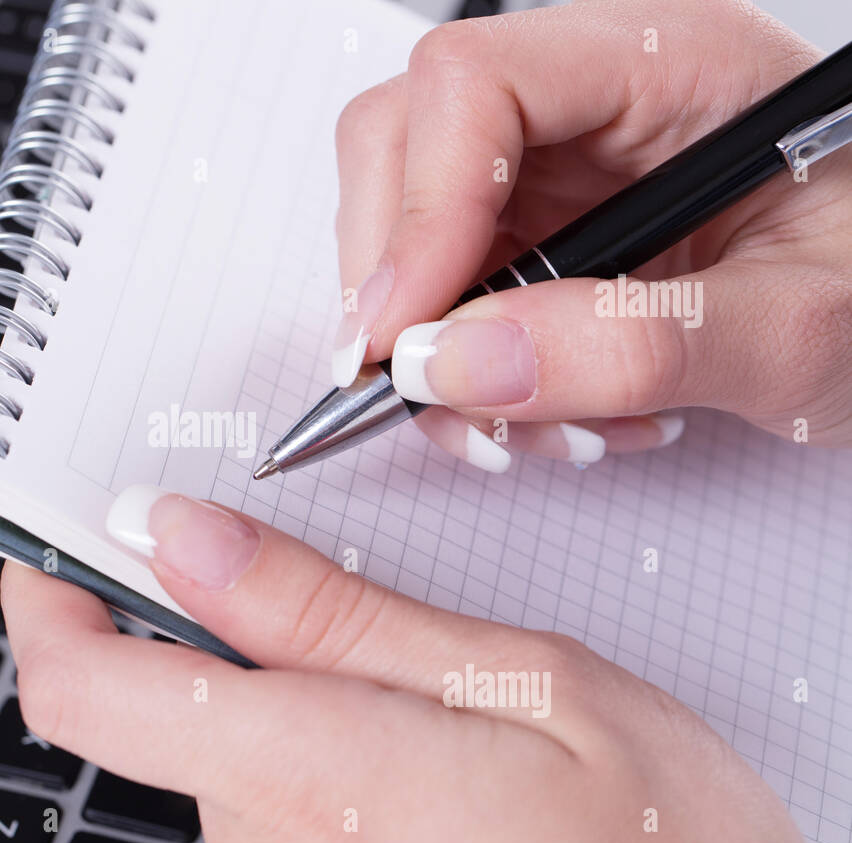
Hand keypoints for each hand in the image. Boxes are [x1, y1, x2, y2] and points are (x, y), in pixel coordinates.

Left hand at [1, 487, 810, 842]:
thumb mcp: (521, 689)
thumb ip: (331, 617)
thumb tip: (183, 539)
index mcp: (313, 774)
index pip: (88, 691)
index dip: (43, 600)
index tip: (50, 533)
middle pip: (164, 702)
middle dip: (215, 627)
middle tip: (310, 574)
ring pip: (225, 744)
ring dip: (282, 687)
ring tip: (407, 677)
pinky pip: (270, 793)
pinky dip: (311, 739)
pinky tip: (411, 741)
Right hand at [332, 0, 851, 472]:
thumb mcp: (798, 329)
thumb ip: (638, 343)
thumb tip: (455, 363)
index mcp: (672, 61)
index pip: (476, 84)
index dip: (418, 210)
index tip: (404, 337)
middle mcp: (592, 99)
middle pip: (404, 140)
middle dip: (396, 284)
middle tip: (424, 392)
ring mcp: (554, 168)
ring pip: (403, 226)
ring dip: (433, 350)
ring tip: (530, 428)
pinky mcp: (537, 234)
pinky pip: (440, 292)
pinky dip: (466, 374)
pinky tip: (550, 412)